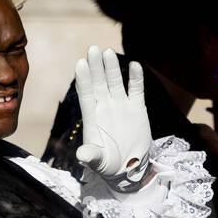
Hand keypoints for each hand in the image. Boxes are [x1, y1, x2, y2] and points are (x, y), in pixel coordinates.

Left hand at [75, 46, 152, 184]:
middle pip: (99, 83)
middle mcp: (106, 108)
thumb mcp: (98, 162)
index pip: (87, 94)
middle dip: (96, 66)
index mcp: (93, 118)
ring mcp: (122, 107)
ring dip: (112, 68)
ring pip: (116, 82)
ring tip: (108, 52)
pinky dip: (136, 78)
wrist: (129, 168)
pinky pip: (136, 90)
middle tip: (93, 48)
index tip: (80, 63)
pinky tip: (134, 65)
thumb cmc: (108, 166)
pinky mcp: (137, 109)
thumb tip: (82, 155)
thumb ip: (91, 156)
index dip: (84, 79)